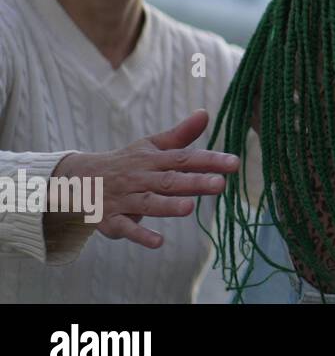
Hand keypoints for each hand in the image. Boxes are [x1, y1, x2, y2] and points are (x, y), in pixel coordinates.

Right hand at [50, 110, 240, 247]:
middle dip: (194, 182)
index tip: (234, 163)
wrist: (79, 179)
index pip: (184, 158)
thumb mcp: (151, 145)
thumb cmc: (128, 162)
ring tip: (190, 208)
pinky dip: (140, 235)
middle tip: (220, 184)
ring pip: (147, 203)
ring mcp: (124, 199)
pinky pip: (125, 228)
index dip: (209, 160)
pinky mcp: (111, 219)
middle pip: (169, 180)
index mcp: (152, 159)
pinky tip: (158, 242)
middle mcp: (139, 177)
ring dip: (168, 206)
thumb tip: (206, 113)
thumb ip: (181, 135)